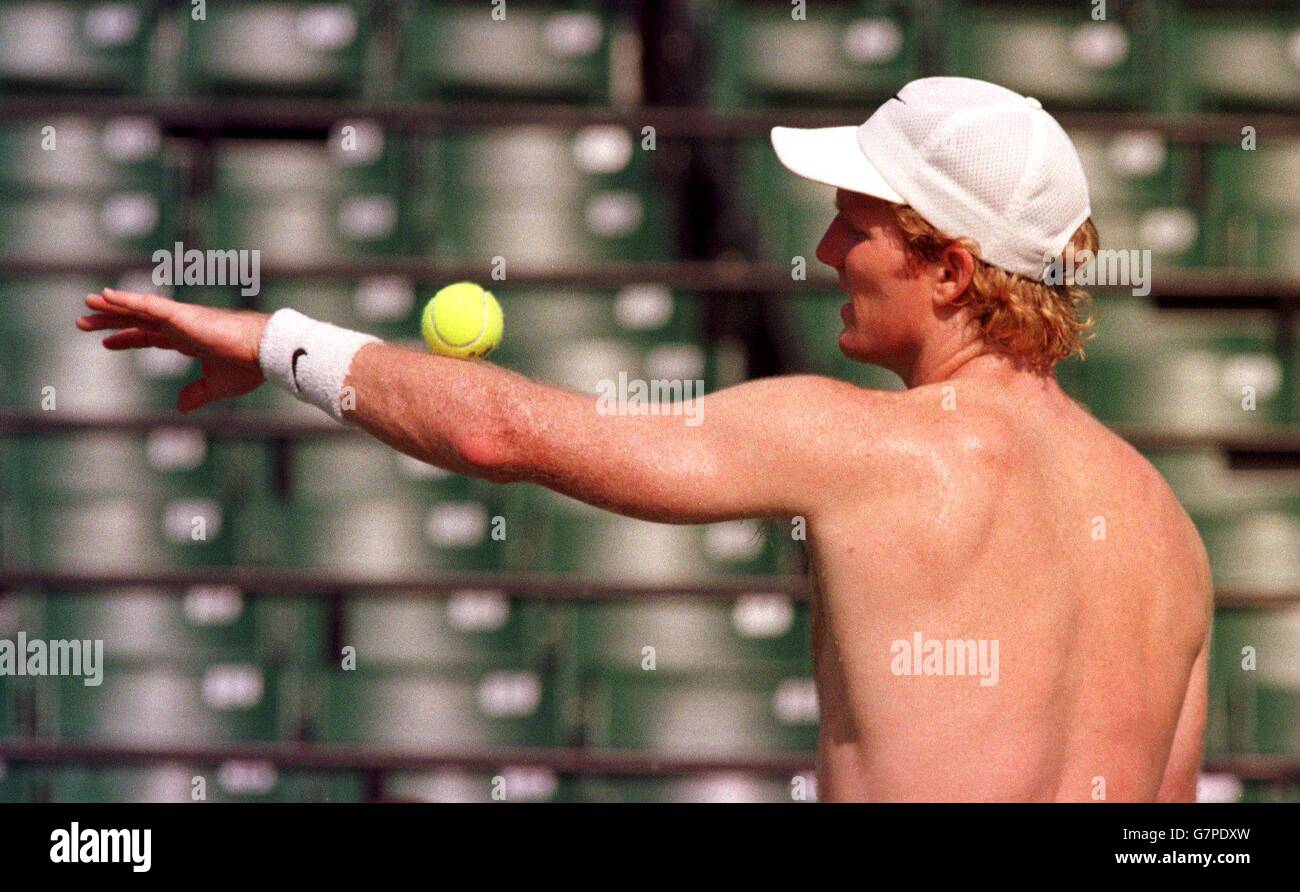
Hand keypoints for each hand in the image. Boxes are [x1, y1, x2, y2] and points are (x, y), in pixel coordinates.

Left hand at [76, 288, 270, 413]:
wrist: (263, 353)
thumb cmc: (248, 366)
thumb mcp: (216, 386)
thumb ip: (197, 394)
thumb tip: (182, 406)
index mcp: (189, 340)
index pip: (150, 337)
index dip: (128, 338)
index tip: (106, 342)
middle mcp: (181, 326)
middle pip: (138, 321)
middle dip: (111, 321)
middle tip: (84, 321)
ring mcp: (180, 318)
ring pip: (138, 309)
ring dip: (112, 307)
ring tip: (88, 303)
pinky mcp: (182, 315)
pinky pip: (148, 305)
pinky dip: (128, 300)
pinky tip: (108, 297)